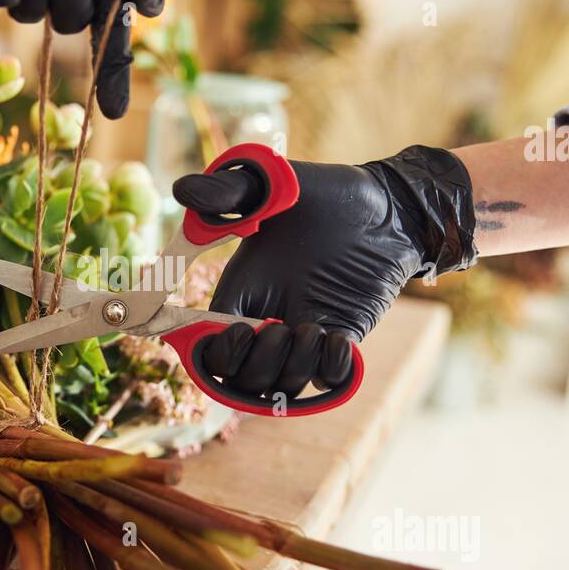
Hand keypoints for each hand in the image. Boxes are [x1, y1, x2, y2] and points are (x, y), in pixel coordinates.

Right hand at [172, 146, 477, 398]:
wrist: (387, 205)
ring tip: (314, 331)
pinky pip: (330, 377)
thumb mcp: (271, 186)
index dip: (217, 354)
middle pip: (244, 378)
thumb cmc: (326, 192)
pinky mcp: (344, 335)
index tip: (238, 330)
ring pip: (285, 384)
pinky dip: (332, 369)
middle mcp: (269, 318)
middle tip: (280, 329)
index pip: (211, 347)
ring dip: (295, 368)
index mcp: (241, 291)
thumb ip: (227, 192)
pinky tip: (339, 339)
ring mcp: (306, 331)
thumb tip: (181, 191)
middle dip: (258, 366)